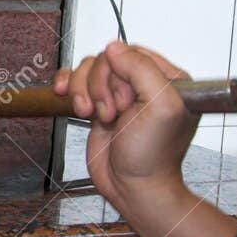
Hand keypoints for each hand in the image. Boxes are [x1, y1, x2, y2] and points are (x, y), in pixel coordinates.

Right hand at [53, 41, 198, 213]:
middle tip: (112, 113)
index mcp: (167, 79)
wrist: (132, 188)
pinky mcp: (98, 105)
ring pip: (89, 70)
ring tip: (95, 116)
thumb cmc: (152, 156)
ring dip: (84, 91)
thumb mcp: (160, 107)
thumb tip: (114, 48)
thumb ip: (141, 70)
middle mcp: (142, 84)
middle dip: (101, 86)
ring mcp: (118, 95)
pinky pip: (77, 81)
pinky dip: (69, 87)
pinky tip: (70, 100)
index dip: (120, 72)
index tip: (125, 101)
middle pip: (107, 60)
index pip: (132, 53)